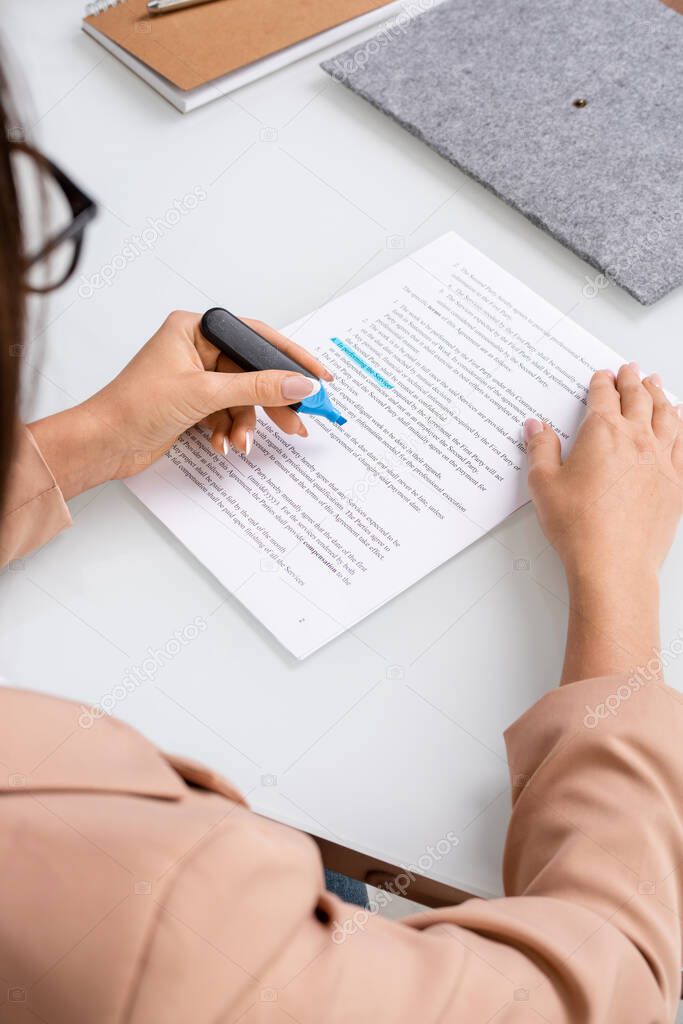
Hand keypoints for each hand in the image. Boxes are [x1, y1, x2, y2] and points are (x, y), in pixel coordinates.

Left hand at [29, 310, 331, 498]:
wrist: (103, 444)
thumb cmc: (133, 406)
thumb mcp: (204, 394)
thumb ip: (257, 388)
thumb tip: (297, 383)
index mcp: (194, 329)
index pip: (255, 337)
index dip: (289, 357)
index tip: (319, 376)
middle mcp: (195, 349)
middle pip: (251, 372)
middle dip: (271, 401)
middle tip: (298, 421)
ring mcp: (195, 378)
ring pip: (242, 399)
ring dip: (245, 424)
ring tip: (241, 443)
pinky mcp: (193, 405)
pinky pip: (228, 414)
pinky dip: (229, 431)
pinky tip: (222, 443)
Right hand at [526, 364, 682, 579]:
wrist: (614, 563)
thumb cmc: (580, 527)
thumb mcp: (544, 485)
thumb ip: (541, 450)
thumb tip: (536, 428)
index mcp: (602, 433)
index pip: (603, 396)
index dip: (601, 383)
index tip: (601, 377)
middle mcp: (637, 439)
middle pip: (637, 398)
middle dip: (632, 380)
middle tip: (630, 370)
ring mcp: (662, 459)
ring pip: (667, 415)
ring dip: (660, 396)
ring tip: (656, 386)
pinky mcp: (677, 482)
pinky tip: (682, 422)